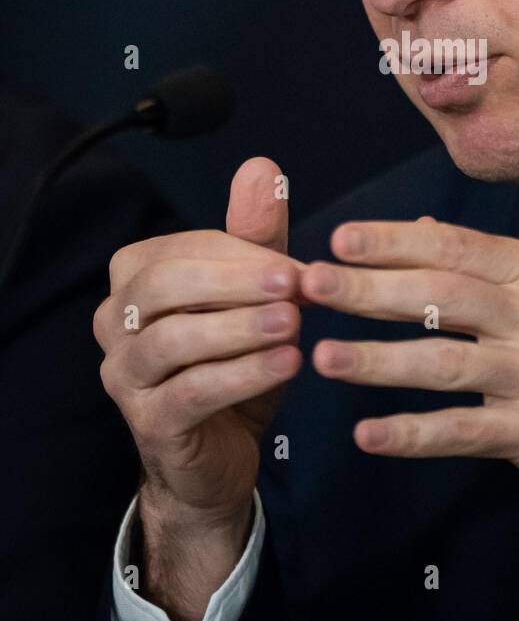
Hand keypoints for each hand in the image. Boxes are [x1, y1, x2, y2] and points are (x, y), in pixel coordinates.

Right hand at [94, 157, 304, 620]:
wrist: (220, 454)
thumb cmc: (236, 359)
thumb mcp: (254, 296)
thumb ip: (256, 236)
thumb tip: (262, 167)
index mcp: (135, 276)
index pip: (185, 247)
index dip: (245, 252)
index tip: (302, 265)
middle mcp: (113, 319)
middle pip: (166, 283)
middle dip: (235, 279)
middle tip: (296, 282)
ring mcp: (123, 373)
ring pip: (173, 339)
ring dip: (239, 327)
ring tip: (295, 323)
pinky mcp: (147, 421)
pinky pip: (191, 391)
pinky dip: (242, 374)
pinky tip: (288, 364)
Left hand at [301, 219, 518, 536]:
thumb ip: (492, 265)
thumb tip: (425, 230)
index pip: (456, 248)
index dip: (395, 241)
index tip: (341, 238)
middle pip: (440, 297)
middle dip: (368, 288)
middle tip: (308, 284)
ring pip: (442, 362)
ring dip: (376, 360)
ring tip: (321, 356)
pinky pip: (462, 431)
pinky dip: (412, 433)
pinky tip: (368, 434)